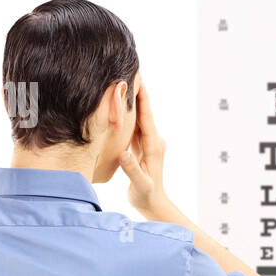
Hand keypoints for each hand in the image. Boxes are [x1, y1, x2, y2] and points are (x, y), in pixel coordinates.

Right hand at [119, 77, 173, 219]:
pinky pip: (135, 126)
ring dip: (133, 101)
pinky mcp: (142, 146)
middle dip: (138, 92)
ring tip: (125, 82)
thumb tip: (123, 154)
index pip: (146, 117)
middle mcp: (153, 140)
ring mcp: (148, 142)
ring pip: (139, 117)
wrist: (153, 203)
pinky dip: (129, 114)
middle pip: (144, 112)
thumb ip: (132, 169)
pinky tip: (121, 104)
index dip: (142, 97)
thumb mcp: (140, 184)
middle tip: (131, 71)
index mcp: (153, 145)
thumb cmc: (146, 195)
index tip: (138, 79)